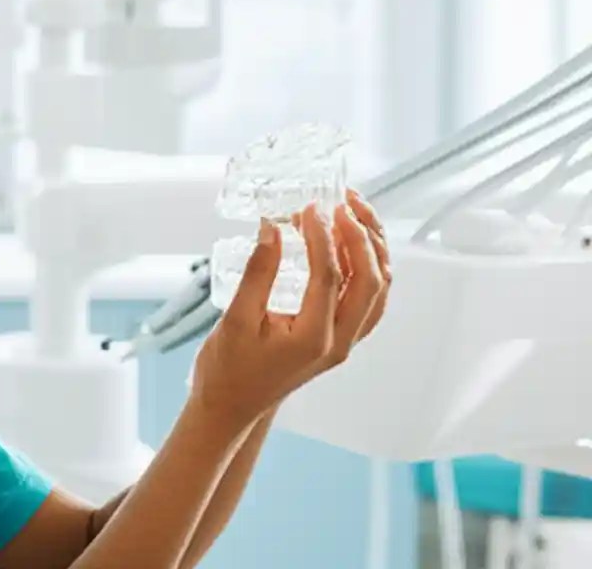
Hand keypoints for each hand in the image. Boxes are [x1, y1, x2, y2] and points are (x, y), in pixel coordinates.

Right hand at [189, 189, 391, 427]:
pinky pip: (372, 298)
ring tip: (354, 212)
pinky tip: (354, 244)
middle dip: (360, 234)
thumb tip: (273, 228)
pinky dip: (370, 266)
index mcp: (314, 338)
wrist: (233, 405)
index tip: (308, 208)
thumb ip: (258, 272)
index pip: (330, 276)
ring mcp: (345, 342)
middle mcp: (338, 342)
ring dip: (372, 247)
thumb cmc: (228, 368)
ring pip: (379, 288)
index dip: (321, 236)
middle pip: (370, 279)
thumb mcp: (234, 318)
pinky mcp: (341, 338)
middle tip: (341, 202)